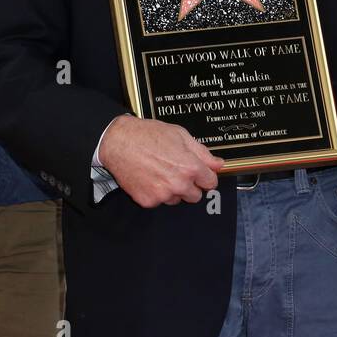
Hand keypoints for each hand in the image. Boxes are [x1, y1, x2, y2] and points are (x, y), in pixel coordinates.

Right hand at [98, 115, 223, 207]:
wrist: (118, 142)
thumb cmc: (148, 135)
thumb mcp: (180, 135)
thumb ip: (202, 152)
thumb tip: (218, 164)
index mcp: (190, 167)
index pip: (211, 183)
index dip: (205, 176)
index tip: (200, 173)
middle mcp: (179, 184)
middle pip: (196, 196)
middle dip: (190, 185)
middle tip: (176, 171)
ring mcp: (163, 195)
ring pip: (177, 200)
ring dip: (173, 191)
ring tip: (160, 172)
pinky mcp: (148, 201)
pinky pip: (159, 202)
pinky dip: (156, 193)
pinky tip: (149, 178)